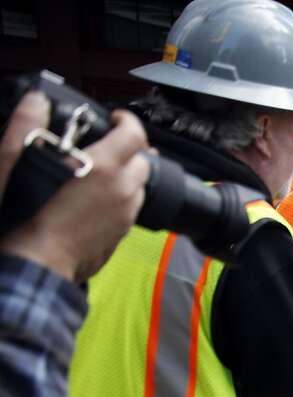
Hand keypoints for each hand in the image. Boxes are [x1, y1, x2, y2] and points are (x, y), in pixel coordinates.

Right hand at [0, 94, 148, 281]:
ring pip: (139, 186)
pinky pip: (130, 209)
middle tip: (110, 144)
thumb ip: (26, 126)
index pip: (134, 133)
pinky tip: (98, 198)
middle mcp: (122, 190)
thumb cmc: (26, 217)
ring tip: (103, 171)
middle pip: (144, 160)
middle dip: (130, 148)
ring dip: (127, 175)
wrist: (38, 263)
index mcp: (103, 167)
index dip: (128, 120)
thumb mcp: (14, 162)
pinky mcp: (121, 234)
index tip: (117, 119)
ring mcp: (125, 214)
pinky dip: (121, 198)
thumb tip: (36, 102)